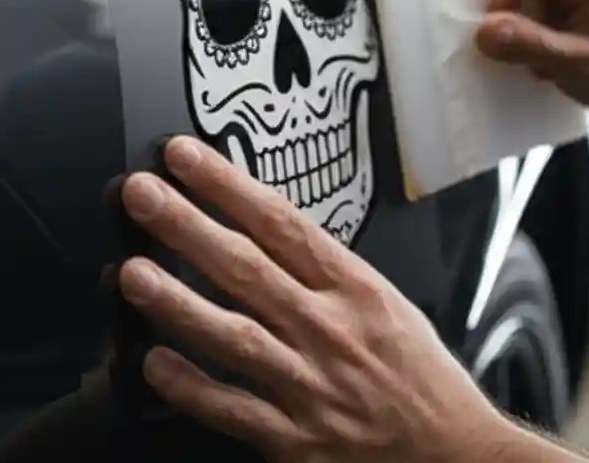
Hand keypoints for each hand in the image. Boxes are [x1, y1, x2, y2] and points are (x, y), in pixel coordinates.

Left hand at [117, 137, 520, 462]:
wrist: (456, 454)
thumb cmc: (420, 378)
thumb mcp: (388, 305)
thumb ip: (326, 272)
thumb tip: (261, 229)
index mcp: (356, 289)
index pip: (283, 224)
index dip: (229, 186)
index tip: (186, 156)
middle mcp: (330, 331)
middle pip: (248, 268)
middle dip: (188, 225)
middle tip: (141, 193)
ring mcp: (311, 386)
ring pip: (235, 336)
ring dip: (179, 303)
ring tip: (131, 272)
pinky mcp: (296, 439)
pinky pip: (232, 410)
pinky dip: (191, 387)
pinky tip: (153, 363)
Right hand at [474, 0, 588, 111]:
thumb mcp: (577, 65)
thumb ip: (529, 46)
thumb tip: (482, 32)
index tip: (498, 25)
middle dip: (515, 16)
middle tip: (527, 53)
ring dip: (528, 29)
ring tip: (548, 62)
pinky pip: (542, 2)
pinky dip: (539, 31)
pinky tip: (555, 57)